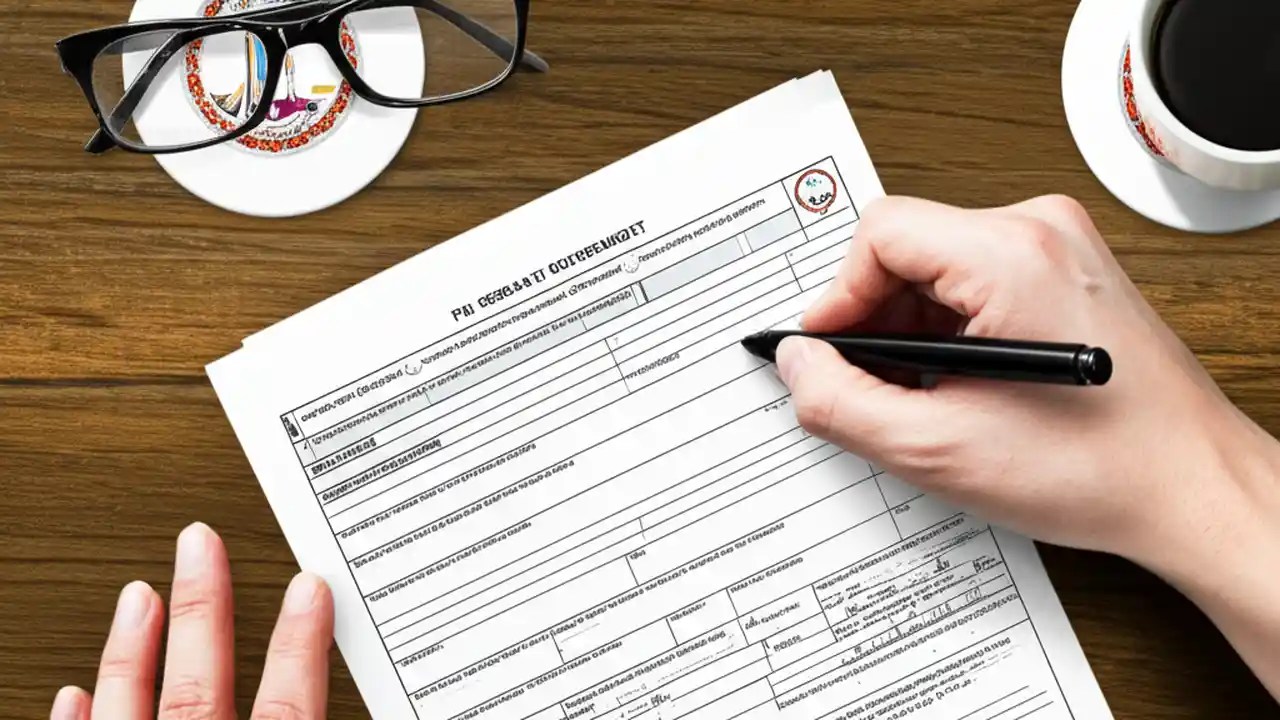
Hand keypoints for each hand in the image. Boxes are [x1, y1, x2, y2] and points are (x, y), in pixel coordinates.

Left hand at [50, 523, 334, 719]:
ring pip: (130, 708)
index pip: (286, 707)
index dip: (298, 644)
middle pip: (198, 688)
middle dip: (202, 608)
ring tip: (137, 594)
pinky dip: (79, 719)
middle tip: (200, 547)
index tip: (307, 588)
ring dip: (132, 649)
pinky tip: (76, 693)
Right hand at [775, 195, 1279, 696]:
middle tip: (869, 386)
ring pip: (939, 267)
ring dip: (912, 330)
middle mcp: (1042, 232)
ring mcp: (1061, 249)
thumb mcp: (938, 448)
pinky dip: (949, 331)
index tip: (825, 350)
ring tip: (922, 397)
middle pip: (907, 248)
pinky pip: (977, 282)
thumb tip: (800, 365)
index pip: (879, 233)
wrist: (1192, 489)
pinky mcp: (1069, 274)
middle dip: (874, 320)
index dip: (837, 297)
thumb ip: (842, 402)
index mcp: (1011, 255)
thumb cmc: (1102, 467)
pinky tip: (957, 387)